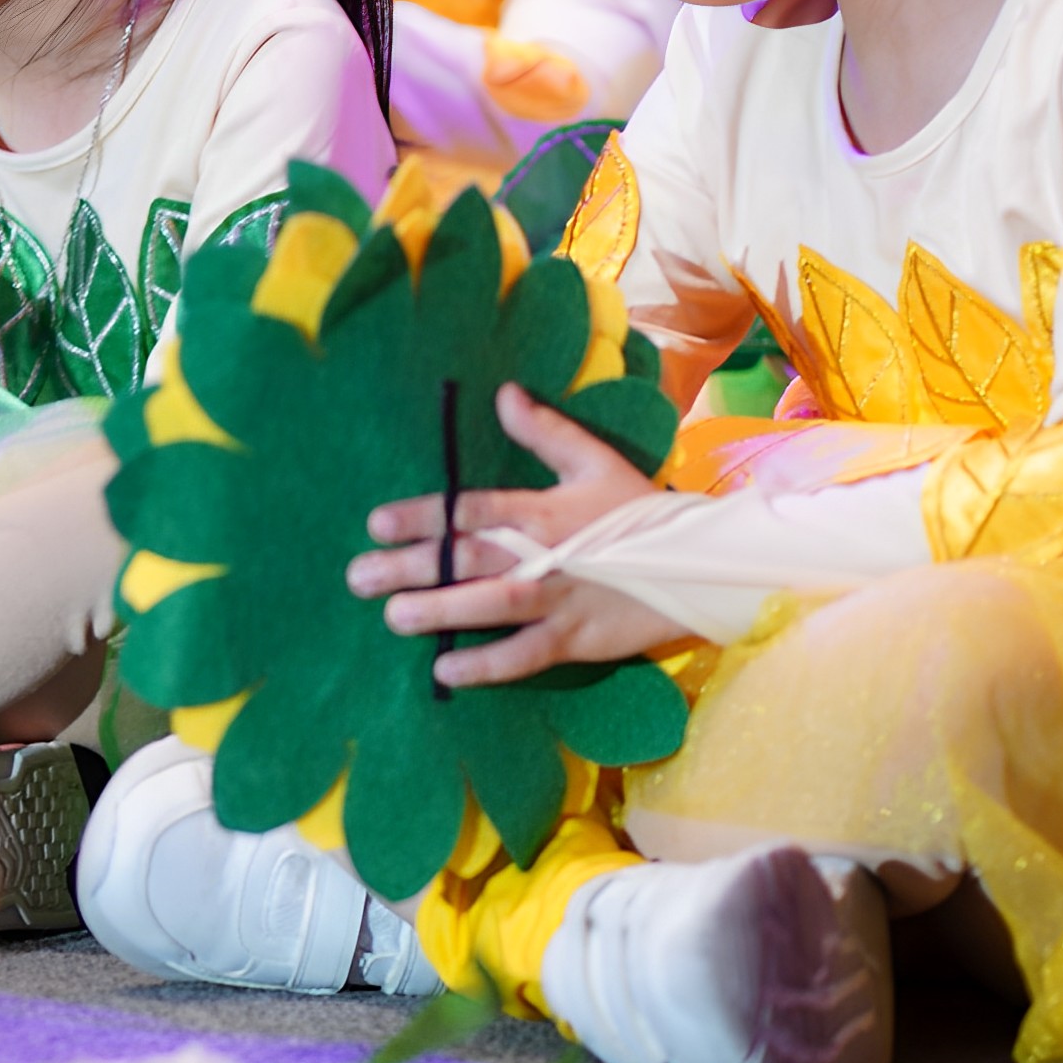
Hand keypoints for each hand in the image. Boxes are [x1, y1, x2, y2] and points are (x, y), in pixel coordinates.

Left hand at [344, 383, 673, 687]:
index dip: (424, 515)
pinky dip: (486, 664)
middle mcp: (546, 554)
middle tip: (359, 576)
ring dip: (442, 611)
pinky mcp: (577, 639)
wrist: (703, 567)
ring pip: (493, 605)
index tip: (376, 522)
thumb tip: (502, 393)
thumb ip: (544, 432)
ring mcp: (561, 598)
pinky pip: (525, 655)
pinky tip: (444, 669)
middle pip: (471, 558)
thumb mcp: (595, 462)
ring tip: (392, 616)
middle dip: (414, 566)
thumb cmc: (639, 513)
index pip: (473, 509)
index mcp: (544, 510)